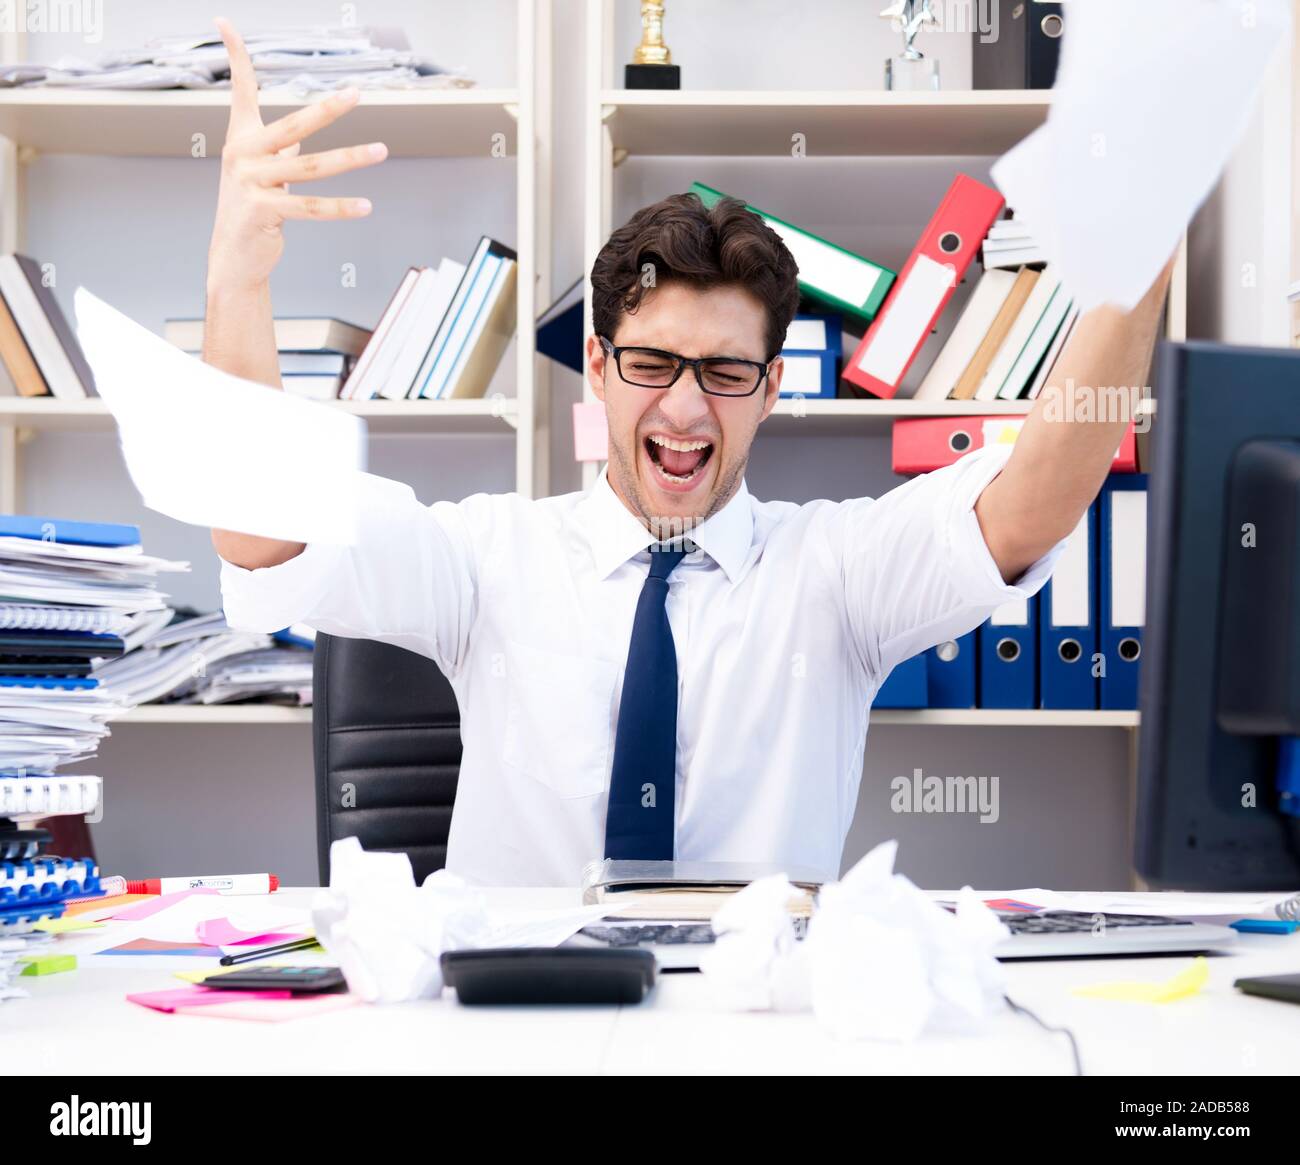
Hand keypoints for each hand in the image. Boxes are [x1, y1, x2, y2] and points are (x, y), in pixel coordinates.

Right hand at [206, 18, 387, 290]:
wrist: (233, 256)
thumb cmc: (251, 210)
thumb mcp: (263, 173)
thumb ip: (282, 152)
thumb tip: (299, 140)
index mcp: (242, 139)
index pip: (240, 90)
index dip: (235, 56)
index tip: (225, 22)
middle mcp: (243, 155)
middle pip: (293, 125)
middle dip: (327, 109)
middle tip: (357, 93)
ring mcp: (250, 182)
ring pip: (311, 168)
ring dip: (350, 158)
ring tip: (381, 150)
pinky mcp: (262, 212)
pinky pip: (310, 208)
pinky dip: (340, 208)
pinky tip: (366, 206)